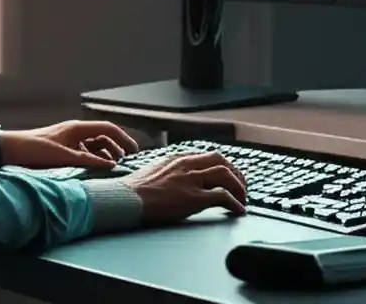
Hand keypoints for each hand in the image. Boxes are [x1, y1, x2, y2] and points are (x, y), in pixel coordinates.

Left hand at [0, 120, 139, 169]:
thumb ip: (88, 161)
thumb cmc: (34, 149)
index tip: (134, 151)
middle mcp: (76, 131)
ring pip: (94, 145)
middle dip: (116, 147)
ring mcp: (69, 139)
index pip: (108, 128)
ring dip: (105, 154)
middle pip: (103, 136)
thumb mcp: (63, 156)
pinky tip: (94, 168)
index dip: (123, 138)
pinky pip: (84, 151)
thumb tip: (111, 166)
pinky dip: (93, 159)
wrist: (10, 149)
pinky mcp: (62, 148)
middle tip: (126, 161)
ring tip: (112, 167)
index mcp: (78, 128)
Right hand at [123, 151, 247, 223]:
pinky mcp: (193, 198)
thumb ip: (169, 171)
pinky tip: (238, 210)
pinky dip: (235, 203)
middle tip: (241, 186)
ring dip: (239, 188)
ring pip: (226, 175)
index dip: (224, 165)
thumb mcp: (153, 171)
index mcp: (177, 158)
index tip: (230, 174)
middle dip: (236, 173)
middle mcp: (187, 165)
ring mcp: (191, 180)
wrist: (123, 199)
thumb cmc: (132, 190)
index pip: (209, 155)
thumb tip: (176, 179)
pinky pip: (222, 197)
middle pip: (222, 161)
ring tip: (242, 199)